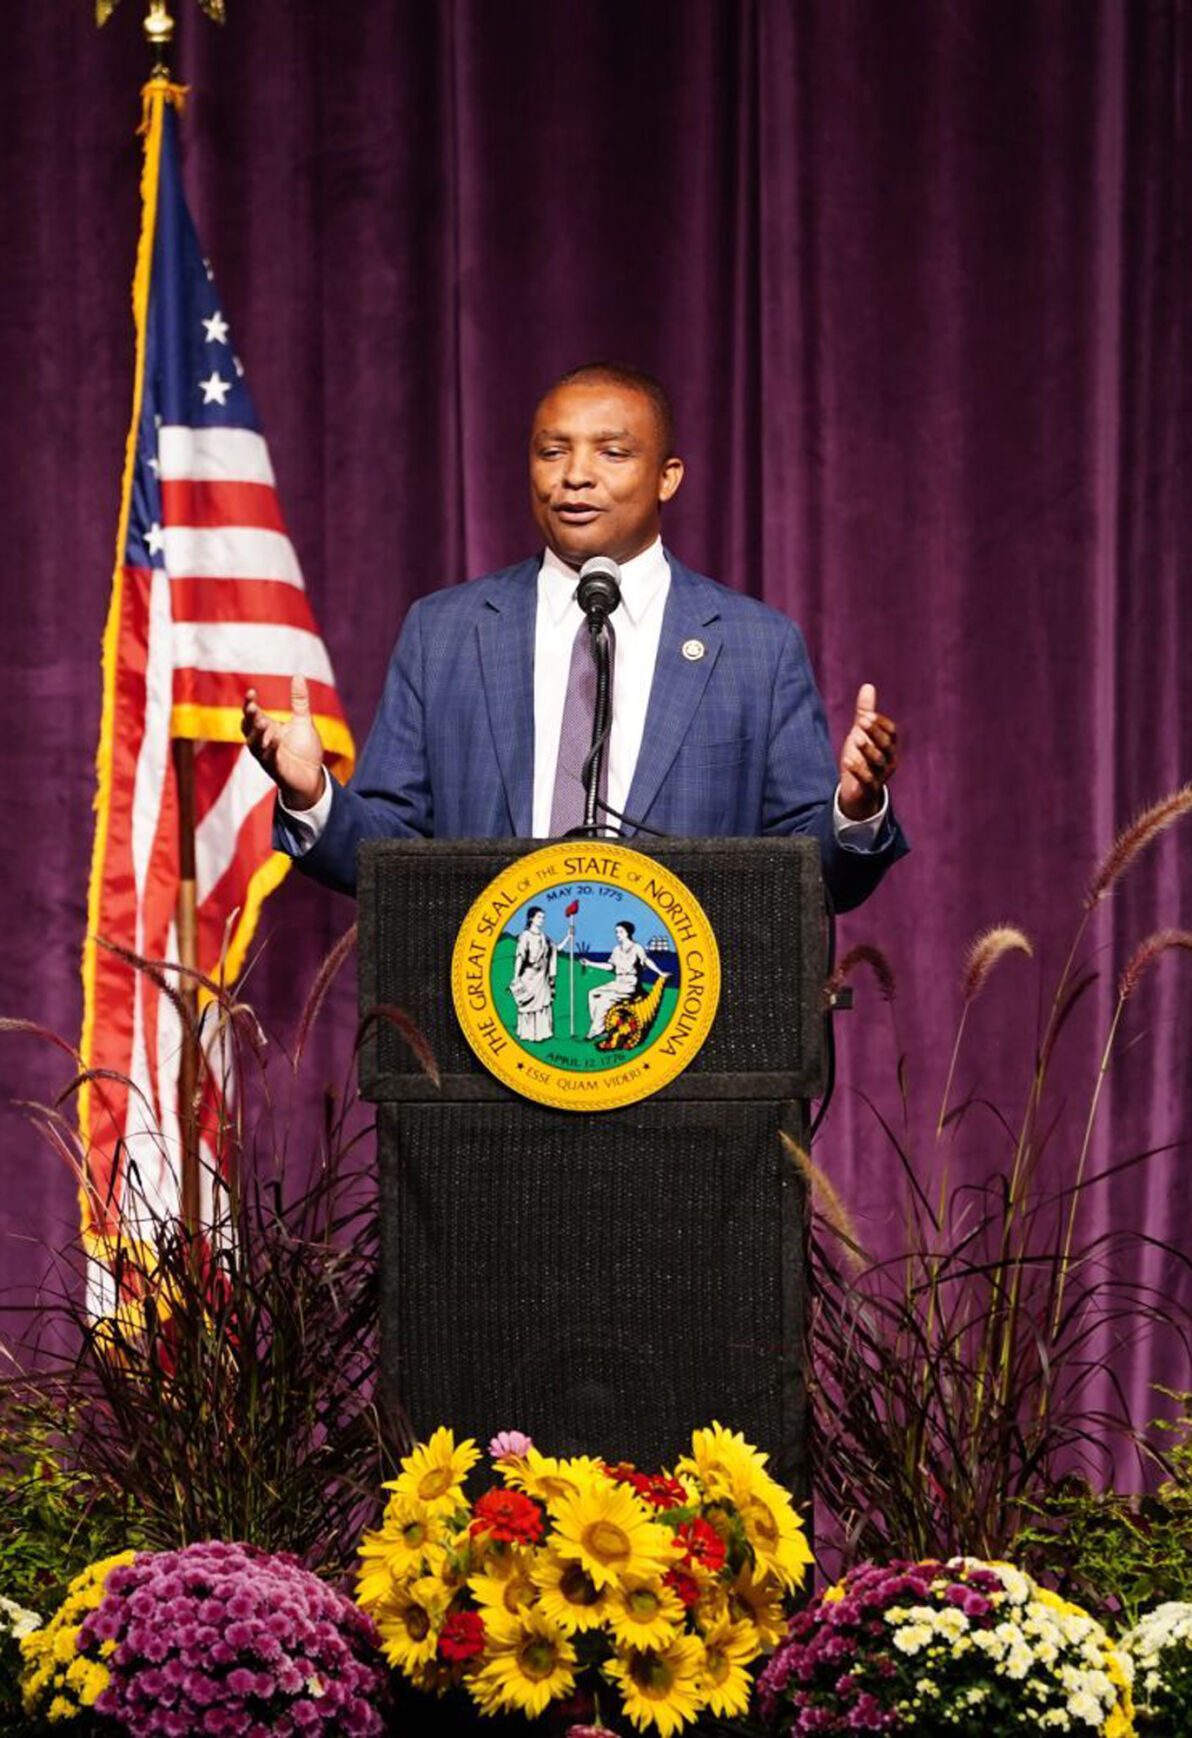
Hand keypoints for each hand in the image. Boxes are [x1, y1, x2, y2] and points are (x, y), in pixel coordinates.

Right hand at [241, 674, 325, 809]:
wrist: (312, 777)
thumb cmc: (304, 749)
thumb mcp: (303, 721)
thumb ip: (299, 700)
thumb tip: (298, 675)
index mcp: (267, 728)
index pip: (252, 714)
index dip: (249, 704)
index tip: (251, 692)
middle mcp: (262, 741)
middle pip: (248, 728)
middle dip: (249, 717)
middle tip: (252, 706)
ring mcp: (267, 756)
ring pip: (254, 744)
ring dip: (257, 733)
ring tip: (262, 722)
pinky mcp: (275, 769)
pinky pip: (269, 759)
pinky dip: (271, 749)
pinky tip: (276, 739)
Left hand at [838, 683, 898, 820]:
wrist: (857, 791)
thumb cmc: (861, 757)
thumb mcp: (861, 733)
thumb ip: (865, 712)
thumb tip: (868, 686)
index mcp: (890, 746)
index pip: (891, 732)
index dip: (881, 724)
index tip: (867, 714)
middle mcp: (889, 760)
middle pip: (886, 745)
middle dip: (874, 733)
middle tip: (861, 721)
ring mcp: (881, 775)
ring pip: (878, 761)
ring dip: (866, 749)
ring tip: (855, 738)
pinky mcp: (870, 788)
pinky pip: (867, 779)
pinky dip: (857, 770)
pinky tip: (846, 760)